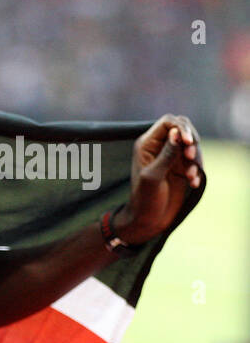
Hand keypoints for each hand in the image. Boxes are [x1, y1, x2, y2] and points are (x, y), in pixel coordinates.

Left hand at [114, 114, 201, 243]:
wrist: (147, 220)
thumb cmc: (144, 199)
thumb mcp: (154, 175)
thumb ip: (167, 154)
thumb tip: (177, 133)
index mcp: (146, 144)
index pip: (168, 122)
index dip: (182, 127)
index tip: (189, 142)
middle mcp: (159, 147)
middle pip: (184, 129)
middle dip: (192, 142)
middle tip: (191, 158)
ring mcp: (171, 156)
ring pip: (193, 145)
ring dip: (196, 159)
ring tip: (190, 177)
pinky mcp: (181, 168)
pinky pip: (196, 161)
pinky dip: (197, 170)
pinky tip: (193, 183)